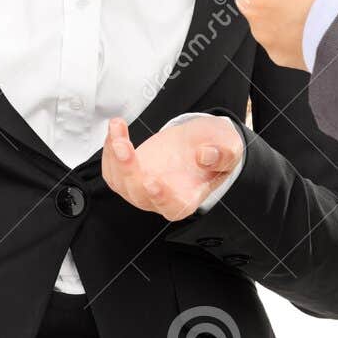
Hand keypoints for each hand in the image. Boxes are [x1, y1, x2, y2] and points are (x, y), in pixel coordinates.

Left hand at [100, 116, 242, 220]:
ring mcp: (142, 186)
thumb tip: (206, 156)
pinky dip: (108, 149)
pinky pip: (112, 168)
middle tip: (124, 146)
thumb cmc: (215, 148)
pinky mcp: (130, 172)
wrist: (199, 141)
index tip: (153, 181)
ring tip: (118, 130)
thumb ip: (224, 154)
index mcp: (188, 197)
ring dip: (113, 157)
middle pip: (138, 194)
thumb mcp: (229, 147)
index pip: (171, 208)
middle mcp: (161, 196)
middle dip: (128, 170)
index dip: (161, 198)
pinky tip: (116, 129)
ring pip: (120, 181)